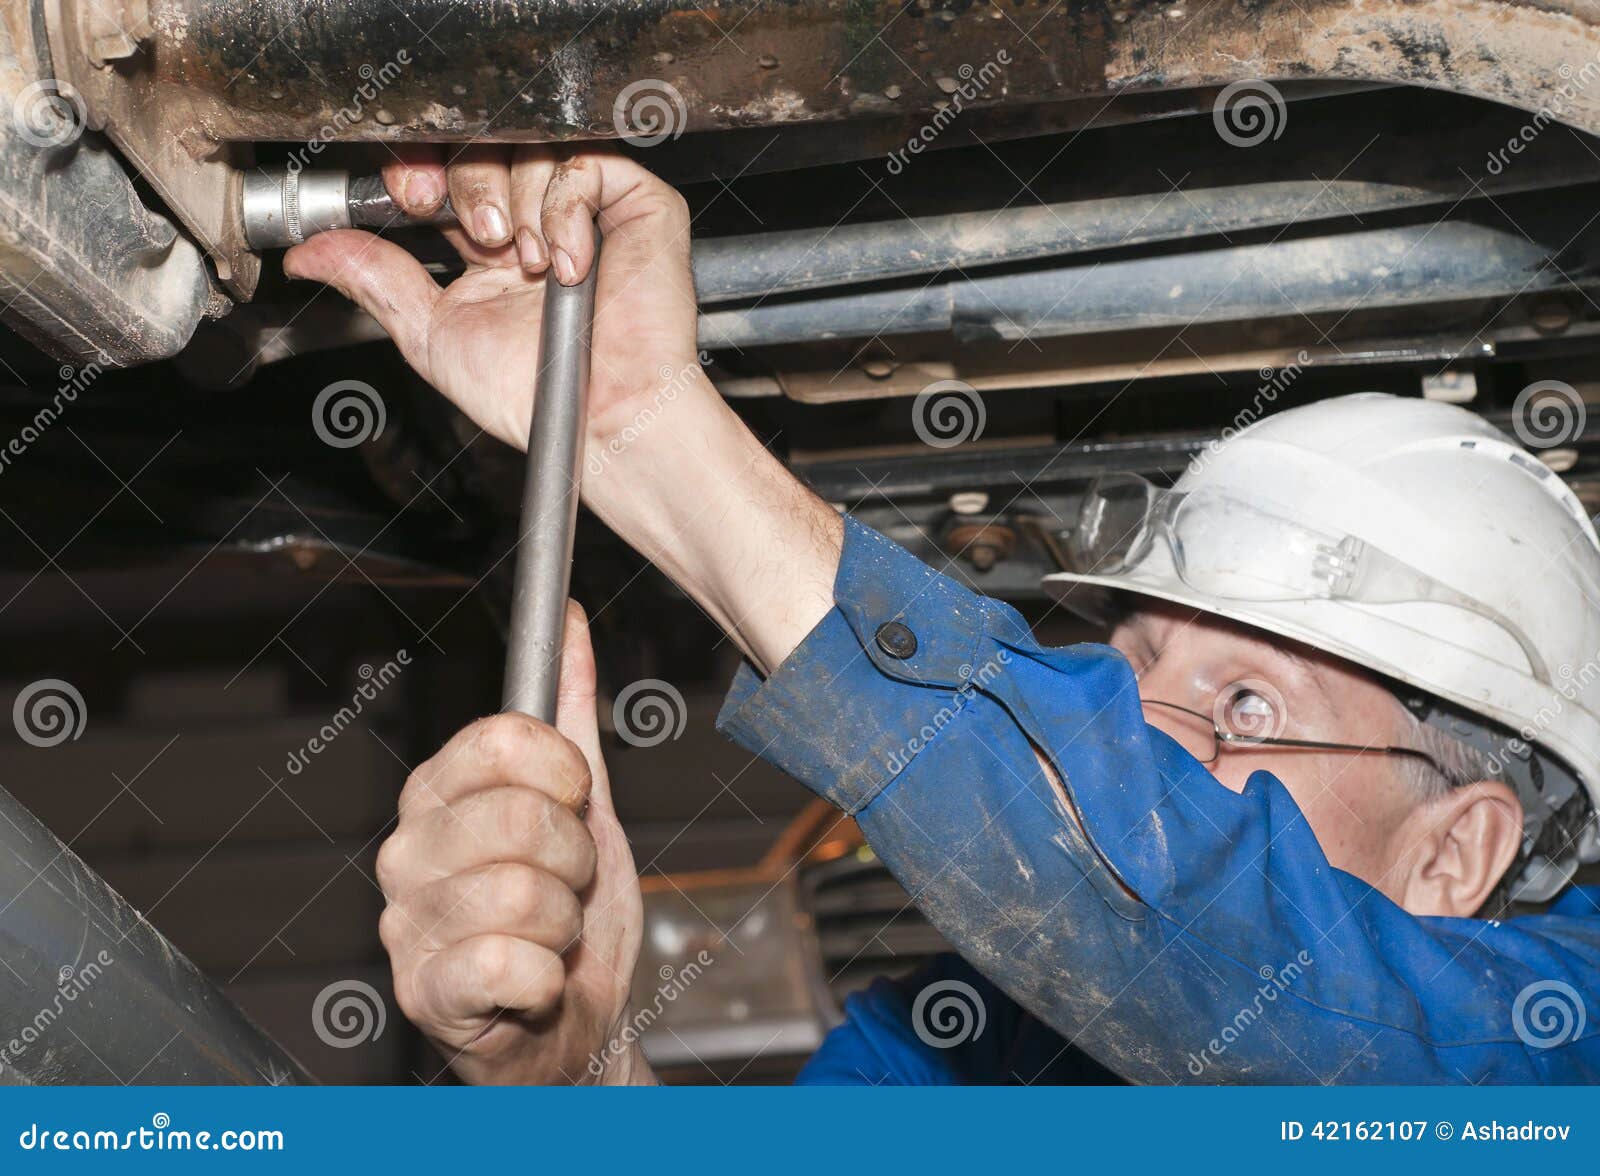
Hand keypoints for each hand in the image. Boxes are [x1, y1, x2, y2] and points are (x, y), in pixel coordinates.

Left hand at [282, 146, 700, 448]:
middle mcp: (536, 219)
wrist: (599, 421)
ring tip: (532, 266)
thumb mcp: (431, 334)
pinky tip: (569, 263)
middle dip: (469, 184)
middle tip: (481, 238)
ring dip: (520, 204)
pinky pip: (590, 163)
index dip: (422, 168)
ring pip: (535, 147)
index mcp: (487, 246)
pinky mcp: (640, 207)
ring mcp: (589, 210)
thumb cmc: (535, 396)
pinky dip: (567, 208)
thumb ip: (373, 280)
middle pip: (486, 144)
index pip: (445, 168)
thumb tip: (306, 254)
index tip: (414, 199)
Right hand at [374, 602, 649, 1084]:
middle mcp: (409, 851)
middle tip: (565, 885)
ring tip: (548, 936)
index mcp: (439, 794)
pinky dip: (544, 977)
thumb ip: (571, 713)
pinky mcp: (422, 993)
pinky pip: (505, 962)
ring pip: (525, 892)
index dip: (565, 774)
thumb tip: (573, 622)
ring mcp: (408, 924)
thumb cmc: (572, 921)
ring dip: (565, 922)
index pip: (502, 739)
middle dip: (576, 858)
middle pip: (520, 816)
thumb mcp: (583, 807)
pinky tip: (531, 982)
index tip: (576, 802)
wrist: (575, 1029)